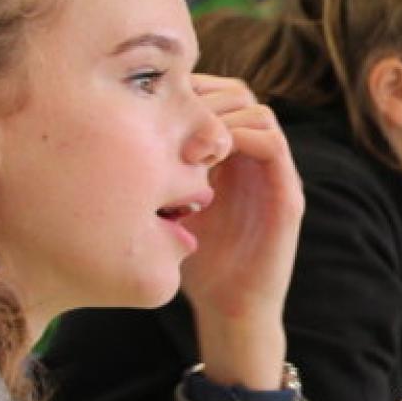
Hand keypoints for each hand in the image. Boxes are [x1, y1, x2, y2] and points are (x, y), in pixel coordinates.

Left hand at [179, 76, 303, 384]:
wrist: (229, 309)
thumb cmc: (196, 262)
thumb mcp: (169, 206)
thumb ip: (161, 171)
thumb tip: (114, 134)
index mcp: (231, 156)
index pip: (218, 95)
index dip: (189, 91)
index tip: (153, 108)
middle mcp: (256, 159)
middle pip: (239, 94)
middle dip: (203, 99)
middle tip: (169, 121)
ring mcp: (275, 175)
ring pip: (259, 113)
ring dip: (221, 119)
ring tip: (187, 148)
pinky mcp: (287, 195)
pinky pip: (273, 145)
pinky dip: (241, 139)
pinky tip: (205, 160)